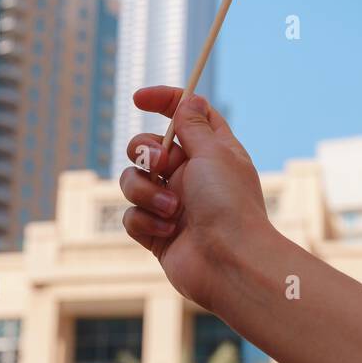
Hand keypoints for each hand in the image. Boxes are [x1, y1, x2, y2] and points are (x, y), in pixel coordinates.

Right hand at [120, 86, 271, 311]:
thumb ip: (193, 126)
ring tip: (171, 210)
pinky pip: (131, 215)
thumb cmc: (229, 205)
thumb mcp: (214, 153)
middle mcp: (189, 175)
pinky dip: (145, 221)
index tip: (139, 99)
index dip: (162, 101)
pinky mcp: (156, 232)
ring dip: (147, 191)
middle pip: (146, 147)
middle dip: (144, 152)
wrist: (230, 263)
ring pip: (133, 180)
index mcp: (209, 151)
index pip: (183, 114)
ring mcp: (170, 203)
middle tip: (161, 164)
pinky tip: (167, 232)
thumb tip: (189, 100)